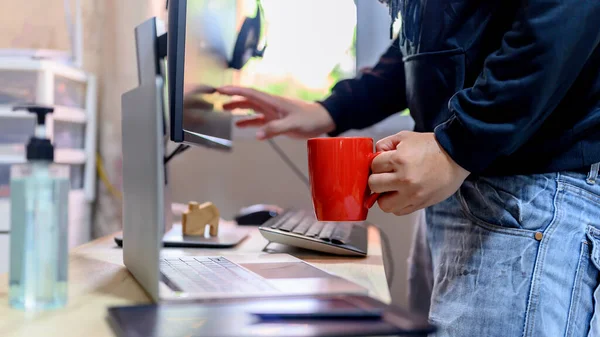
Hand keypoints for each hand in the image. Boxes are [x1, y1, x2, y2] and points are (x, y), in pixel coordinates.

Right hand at [217, 86, 335, 139]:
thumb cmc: (310, 119)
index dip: (234, 91)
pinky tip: (241, 126)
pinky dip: (249, 122)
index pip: (250, 94)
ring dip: (238, 109)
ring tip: (223, 110)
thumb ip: (275, 129)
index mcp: (273, 102)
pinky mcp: (277, 120)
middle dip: (232, 98)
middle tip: (216, 97)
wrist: (323, 119)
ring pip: (251, 109)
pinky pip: (259, 120)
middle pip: (247, 99)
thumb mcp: (293, 124)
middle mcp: (271, 105)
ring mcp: (273, 112)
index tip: (220, 89)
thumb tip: (256, 135)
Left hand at [368, 131, 469, 215]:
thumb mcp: (405, 137)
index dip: (377, 164)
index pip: (373, 166)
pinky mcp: (420, 204)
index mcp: (399, 160)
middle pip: (374, 185)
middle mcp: (404, 179)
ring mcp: (412, 194)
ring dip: (385, 197)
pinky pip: (398, 212)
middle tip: (385, 176)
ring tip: (392, 189)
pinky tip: (402, 194)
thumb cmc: (431, 146)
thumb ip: (385, 144)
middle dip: (377, 179)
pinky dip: (397, 205)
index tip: (383, 163)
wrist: (456, 158)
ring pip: (384, 204)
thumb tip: (373, 157)